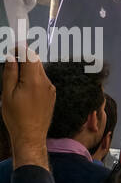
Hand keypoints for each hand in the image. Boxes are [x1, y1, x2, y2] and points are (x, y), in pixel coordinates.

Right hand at [2, 49, 55, 168]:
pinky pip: (43, 80)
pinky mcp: (52, 94)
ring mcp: (50, 88)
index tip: (13, 47)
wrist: (31, 135)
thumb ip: (10, 74)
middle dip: (25, 58)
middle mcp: (45, 81)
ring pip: (40, 71)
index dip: (21, 49)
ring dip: (29, 68)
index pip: (30, 56)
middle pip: (36, 62)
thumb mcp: (7, 95)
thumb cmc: (16, 117)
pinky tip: (25, 87)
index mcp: (33, 80)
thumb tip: (11, 57)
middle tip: (13, 59)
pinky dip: (34, 78)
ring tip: (17, 74)